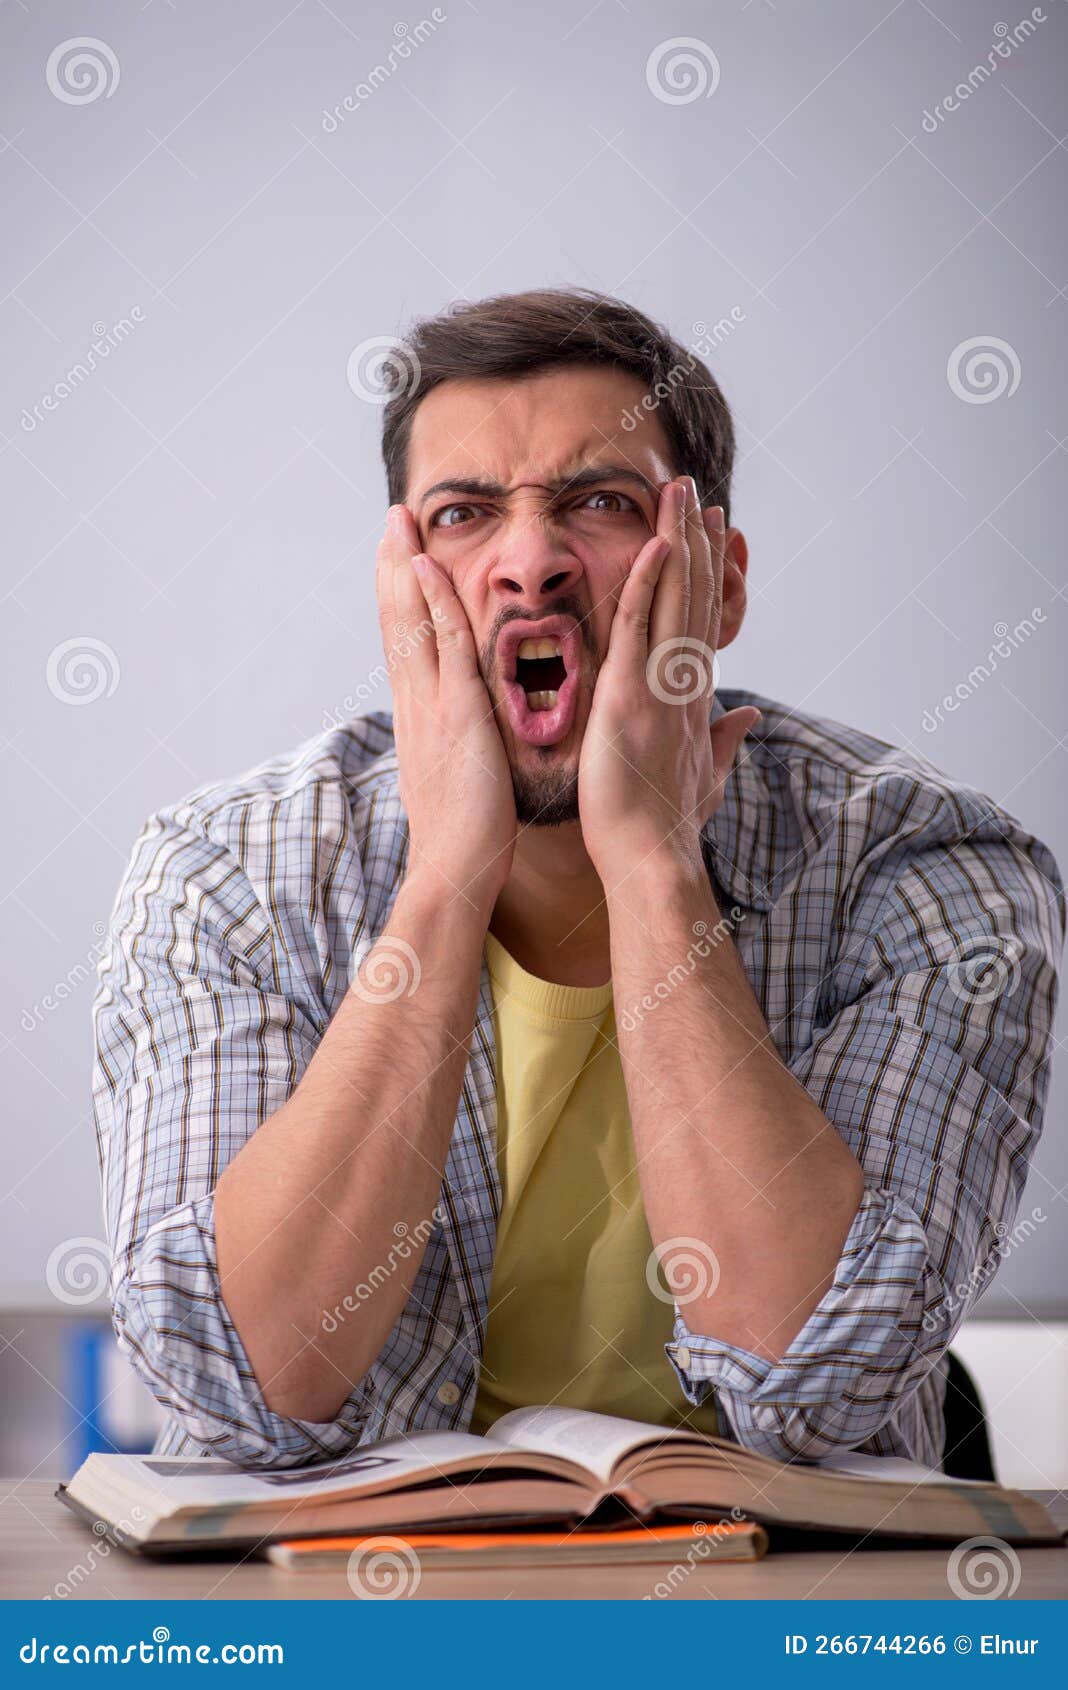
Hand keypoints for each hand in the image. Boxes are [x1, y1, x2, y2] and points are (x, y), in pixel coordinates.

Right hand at [376, 505, 516, 910]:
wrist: (456, 870)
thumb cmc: (467, 836)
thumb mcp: (457, 777)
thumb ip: (458, 746)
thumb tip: (460, 735)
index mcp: (420, 717)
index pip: (405, 643)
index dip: (400, 596)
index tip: (400, 556)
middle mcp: (416, 703)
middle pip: (396, 620)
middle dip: (392, 565)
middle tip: (392, 517)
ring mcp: (430, 706)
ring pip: (409, 622)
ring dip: (403, 567)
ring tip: (399, 521)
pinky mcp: (454, 714)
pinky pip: (441, 647)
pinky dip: (431, 604)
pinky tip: (426, 568)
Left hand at [577, 477, 757, 884]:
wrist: (653, 858)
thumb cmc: (670, 825)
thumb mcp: (704, 775)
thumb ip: (725, 742)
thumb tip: (749, 719)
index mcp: (694, 697)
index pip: (704, 620)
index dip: (710, 573)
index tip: (712, 532)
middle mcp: (685, 682)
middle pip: (695, 596)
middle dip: (696, 539)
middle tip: (692, 489)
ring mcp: (662, 686)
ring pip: (675, 599)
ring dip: (677, 541)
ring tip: (677, 494)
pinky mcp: (633, 696)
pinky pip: (641, 628)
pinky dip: (649, 584)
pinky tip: (654, 545)